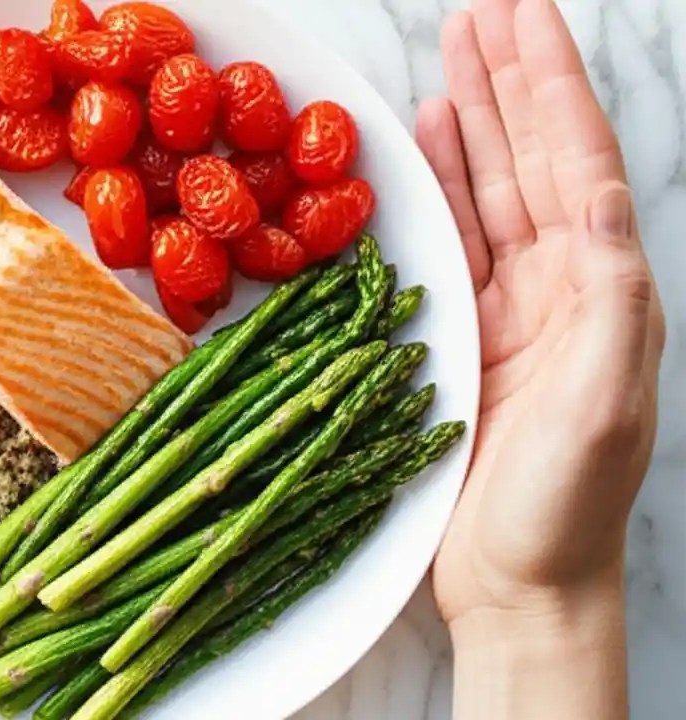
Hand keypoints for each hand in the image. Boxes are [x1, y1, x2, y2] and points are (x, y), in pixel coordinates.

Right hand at [416, 0, 663, 624]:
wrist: (522, 583)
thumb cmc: (568, 508)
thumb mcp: (605, 402)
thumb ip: (609, 299)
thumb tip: (599, 202)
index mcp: (604, 290)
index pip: (576, 162)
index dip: (548, 86)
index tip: (524, 18)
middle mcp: (563, 286)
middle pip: (534, 158)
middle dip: (511, 80)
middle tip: (484, 10)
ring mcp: (512, 308)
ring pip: (491, 189)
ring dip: (476, 119)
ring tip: (456, 55)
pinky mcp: (465, 335)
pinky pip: (452, 242)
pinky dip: (441, 186)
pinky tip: (431, 145)